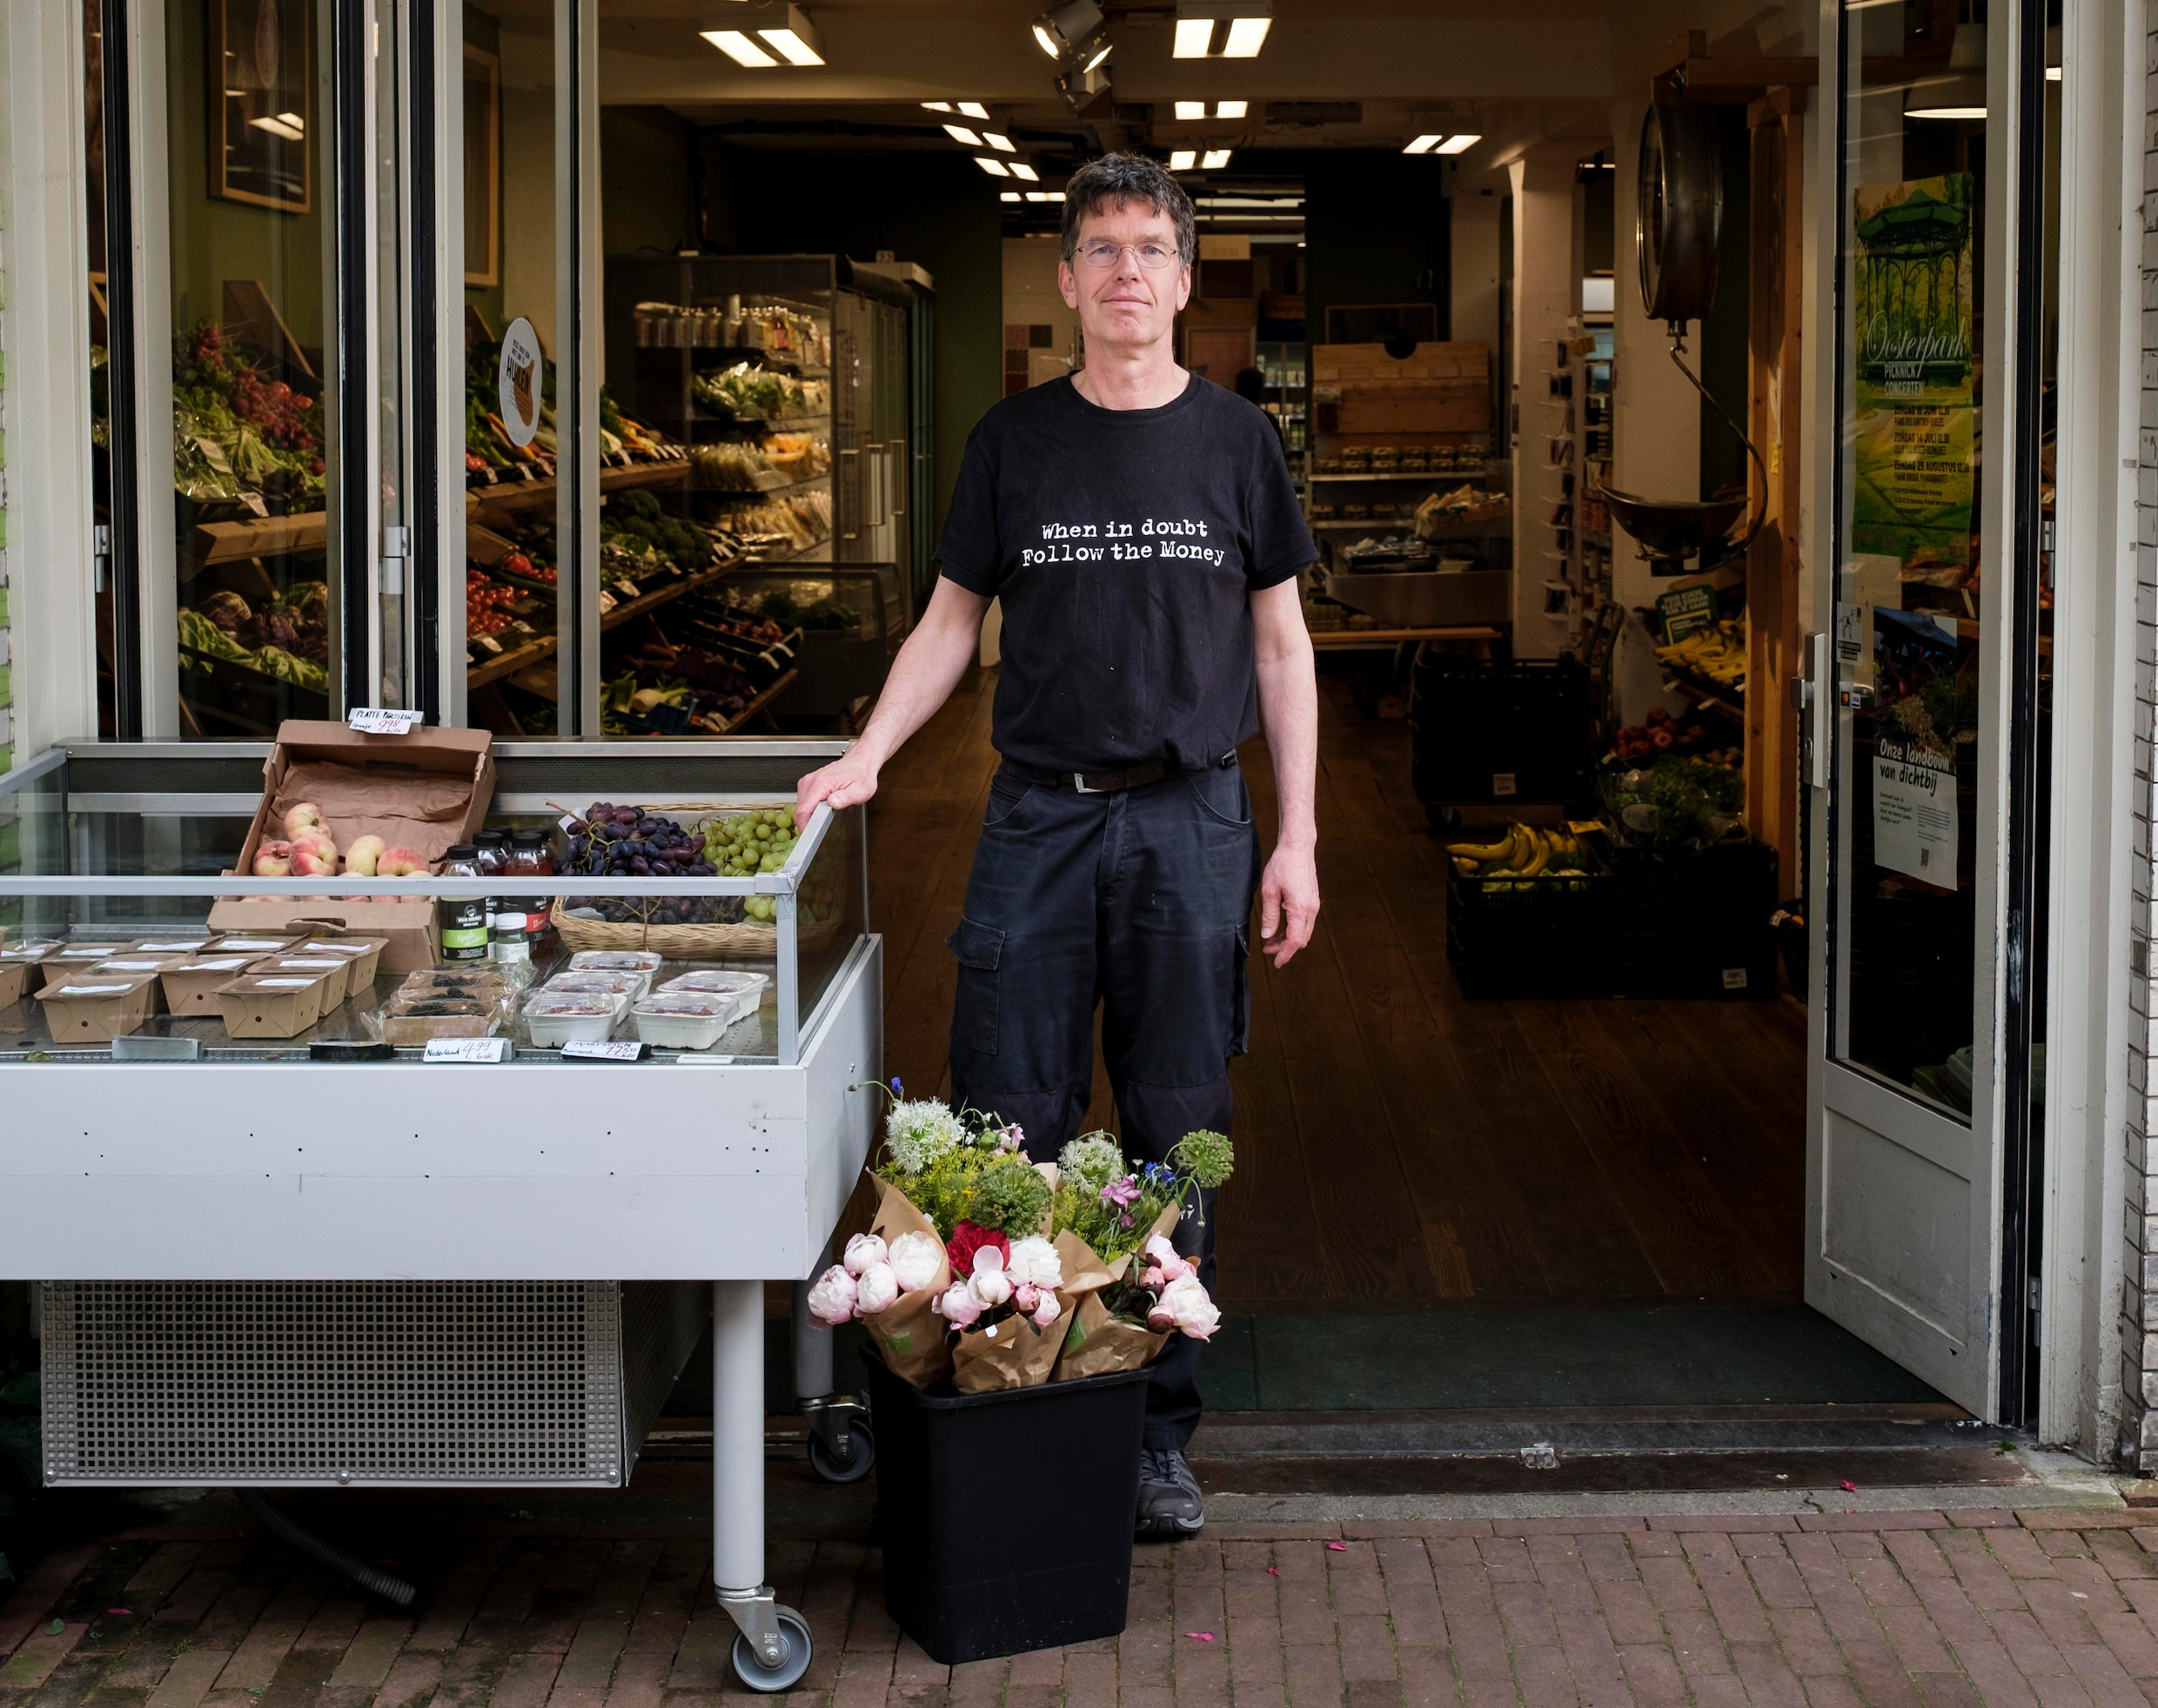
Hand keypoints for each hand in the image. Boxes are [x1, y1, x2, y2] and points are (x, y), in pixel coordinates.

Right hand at [795, 750, 882, 822]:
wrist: (860, 762)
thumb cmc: (861, 775)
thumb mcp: (860, 791)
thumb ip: (846, 798)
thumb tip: (833, 803)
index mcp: (821, 784)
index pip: (803, 810)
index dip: (805, 827)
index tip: (811, 838)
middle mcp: (810, 781)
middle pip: (799, 810)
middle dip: (807, 823)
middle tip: (822, 830)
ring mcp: (807, 782)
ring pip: (800, 807)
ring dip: (808, 816)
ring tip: (824, 817)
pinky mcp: (807, 783)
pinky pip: (803, 801)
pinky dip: (809, 809)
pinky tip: (821, 810)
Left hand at [1258, 843, 1318, 967]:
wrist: (1298, 847)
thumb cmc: (1283, 865)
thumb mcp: (1269, 891)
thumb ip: (1269, 915)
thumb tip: (1267, 935)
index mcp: (1301, 909)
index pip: (1295, 941)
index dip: (1285, 954)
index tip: (1276, 962)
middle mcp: (1311, 909)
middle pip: (1301, 939)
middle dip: (1285, 948)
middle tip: (1267, 948)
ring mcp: (1314, 905)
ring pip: (1303, 932)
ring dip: (1289, 938)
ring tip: (1271, 938)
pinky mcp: (1312, 900)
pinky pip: (1304, 922)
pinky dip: (1293, 928)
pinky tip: (1280, 926)